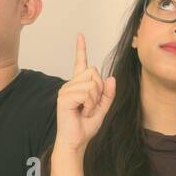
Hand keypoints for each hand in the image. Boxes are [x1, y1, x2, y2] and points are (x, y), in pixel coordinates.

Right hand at [56, 33, 116, 153]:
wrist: (76, 141)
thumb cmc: (86, 126)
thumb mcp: (103, 108)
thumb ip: (108, 93)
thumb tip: (111, 77)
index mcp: (79, 85)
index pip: (81, 63)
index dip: (81, 49)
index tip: (80, 35)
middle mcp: (70, 84)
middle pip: (94, 73)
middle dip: (99, 91)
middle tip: (90, 106)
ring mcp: (66, 90)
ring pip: (92, 84)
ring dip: (94, 100)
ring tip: (85, 110)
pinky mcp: (64, 97)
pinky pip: (87, 93)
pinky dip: (89, 105)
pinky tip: (81, 112)